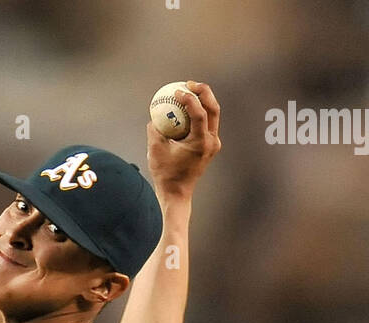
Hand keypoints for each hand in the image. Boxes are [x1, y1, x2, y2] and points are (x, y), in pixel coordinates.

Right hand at [147, 79, 220, 203]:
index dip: (189, 98)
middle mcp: (211, 142)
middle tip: (189, 83)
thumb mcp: (155, 150)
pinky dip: (199, 111)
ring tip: (188, 90)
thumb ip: (154, 129)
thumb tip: (154, 113)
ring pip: (213, 114)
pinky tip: (187, 106)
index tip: (177, 91)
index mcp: (201, 143)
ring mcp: (213, 144)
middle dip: (203, 91)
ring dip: (202, 99)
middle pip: (213, 108)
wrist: (177, 193)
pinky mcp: (210, 145)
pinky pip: (207, 122)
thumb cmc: (165, 174)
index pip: (200, 113)